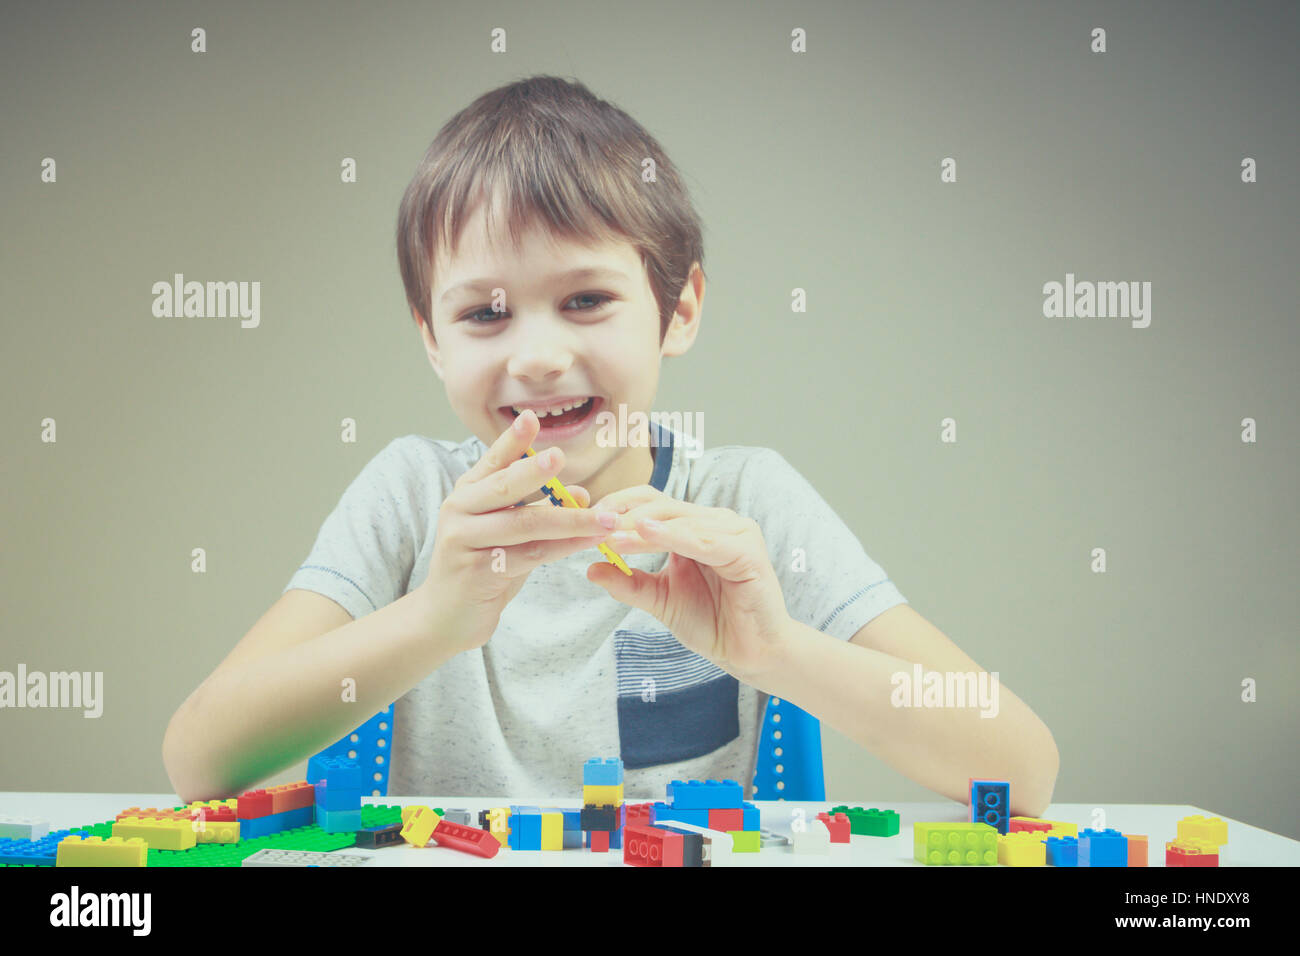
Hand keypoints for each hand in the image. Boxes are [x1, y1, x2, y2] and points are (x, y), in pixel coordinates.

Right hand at [416, 410, 618, 650]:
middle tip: (561, 456)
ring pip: (524, 525)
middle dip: (534, 471)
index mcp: (468, 493)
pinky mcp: (476, 572)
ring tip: (605, 518)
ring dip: (569, 521)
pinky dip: (562, 549)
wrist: (445, 616)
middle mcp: (460, 510)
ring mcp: (464, 541)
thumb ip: (538, 510)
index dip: (512, 440)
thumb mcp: (508, 531)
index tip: (531, 418)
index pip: (493, 461)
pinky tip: (587, 543)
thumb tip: (581, 492)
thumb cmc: (481, 565)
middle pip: (504, 487)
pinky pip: (528, 556)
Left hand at [586, 486, 792, 681]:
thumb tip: (590, 569)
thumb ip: (630, 583)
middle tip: (595, 526)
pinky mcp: (747, 551)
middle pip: (665, 507)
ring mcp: (735, 532)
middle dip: (626, 517)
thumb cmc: (712, 623)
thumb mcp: (661, 600)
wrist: (748, 653)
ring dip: (643, 528)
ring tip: (611, 536)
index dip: (621, 506)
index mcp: (696, 528)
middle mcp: (717, 523)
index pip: (654, 503)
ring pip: (681, 520)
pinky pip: (704, 540)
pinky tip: (647, 534)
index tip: (588, 519)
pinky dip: (675, 536)